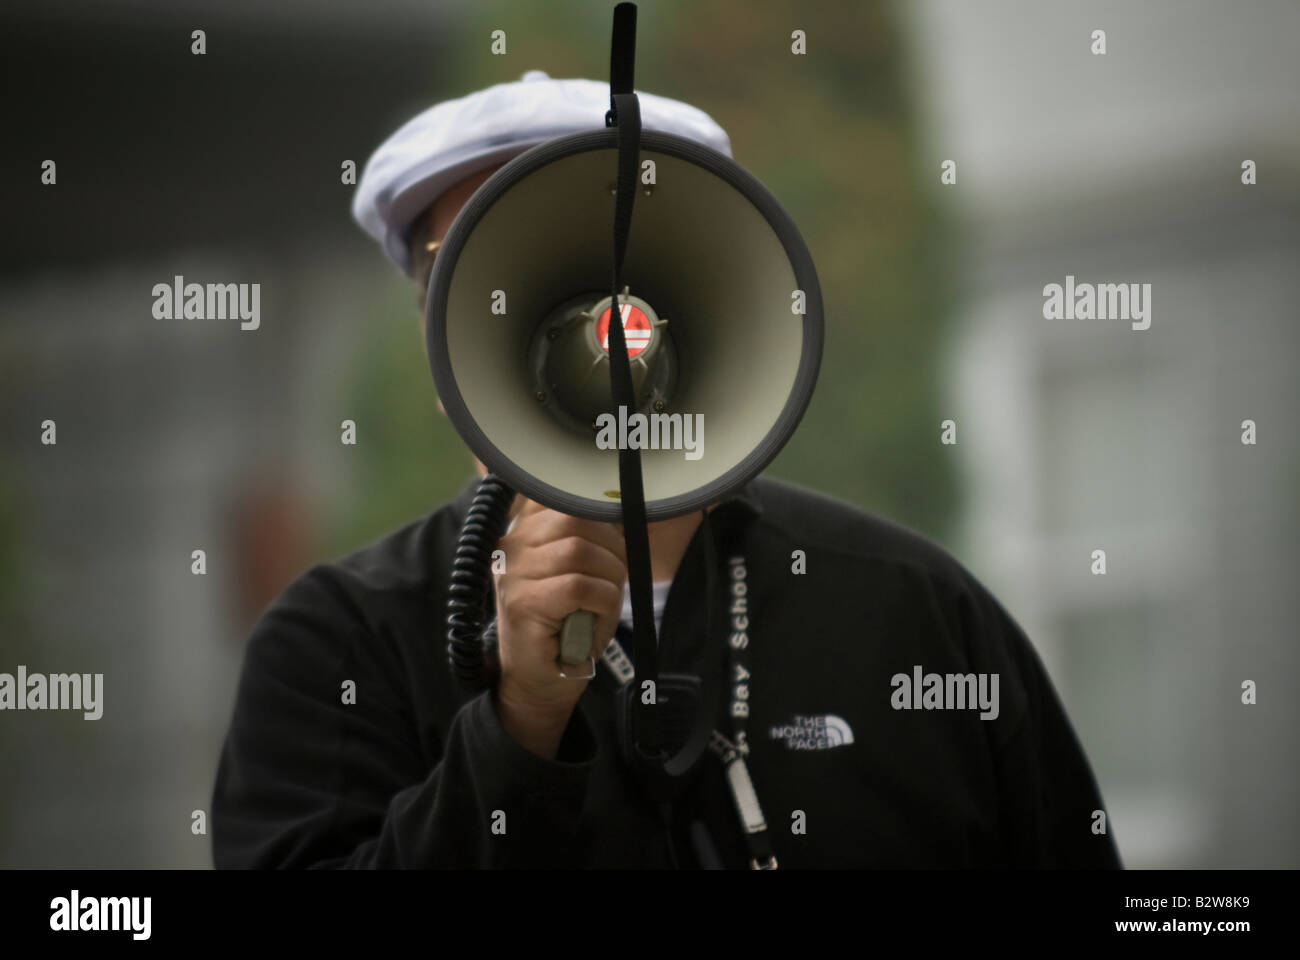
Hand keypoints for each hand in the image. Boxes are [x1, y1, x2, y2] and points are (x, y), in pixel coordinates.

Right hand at [491, 497, 626, 757]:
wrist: (538, 683)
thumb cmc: (563, 627)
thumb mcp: (573, 573)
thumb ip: (586, 538)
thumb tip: (617, 504)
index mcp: (524, 532)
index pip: (563, 496)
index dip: (598, 515)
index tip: (612, 542)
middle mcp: (511, 546)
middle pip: (576, 518)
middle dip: (611, 549)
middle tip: (614, 582)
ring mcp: (513, 574)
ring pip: (582, 552)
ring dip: (610, 581)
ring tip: (603, 608)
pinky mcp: (524, 604)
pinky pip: (581, 587)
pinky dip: (603, 605)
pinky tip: (595, 625)